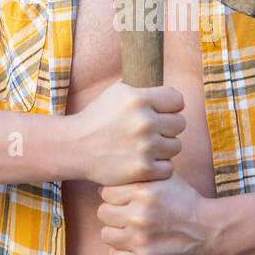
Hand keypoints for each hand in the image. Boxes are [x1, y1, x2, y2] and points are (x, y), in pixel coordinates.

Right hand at [67, 81, 185, 185]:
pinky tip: (144, 161)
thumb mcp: (117, 92)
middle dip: (168, 127)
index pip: (178, 100)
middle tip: (152, 131)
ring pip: (176, 146)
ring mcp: (144, 147)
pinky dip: (158, 167)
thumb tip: (167, 85)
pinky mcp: (142, 169)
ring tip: (147, 146)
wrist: (74, 147)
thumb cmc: (98, 117)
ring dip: (164, 148)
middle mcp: (144, 122)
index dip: (170, 106)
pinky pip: (168, 167)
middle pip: (180, 123)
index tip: (160, 112)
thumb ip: (144, 89)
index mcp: (139, 99)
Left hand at [96, 172, 214, 254]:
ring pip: (106, 235)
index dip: (115, 195)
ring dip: (116, 234)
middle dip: (114, 213)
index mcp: (143, 192)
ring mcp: (142, 240)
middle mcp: (140, 215)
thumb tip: (109, 177)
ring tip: (130, 231)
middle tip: (127, 216)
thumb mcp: (165, 177)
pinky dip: (122, 254)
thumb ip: (139, 174)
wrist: (208, 229)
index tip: (125, 200)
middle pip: (103, 213)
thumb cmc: (184, 201)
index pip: (106, 192)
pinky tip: (133, 248)